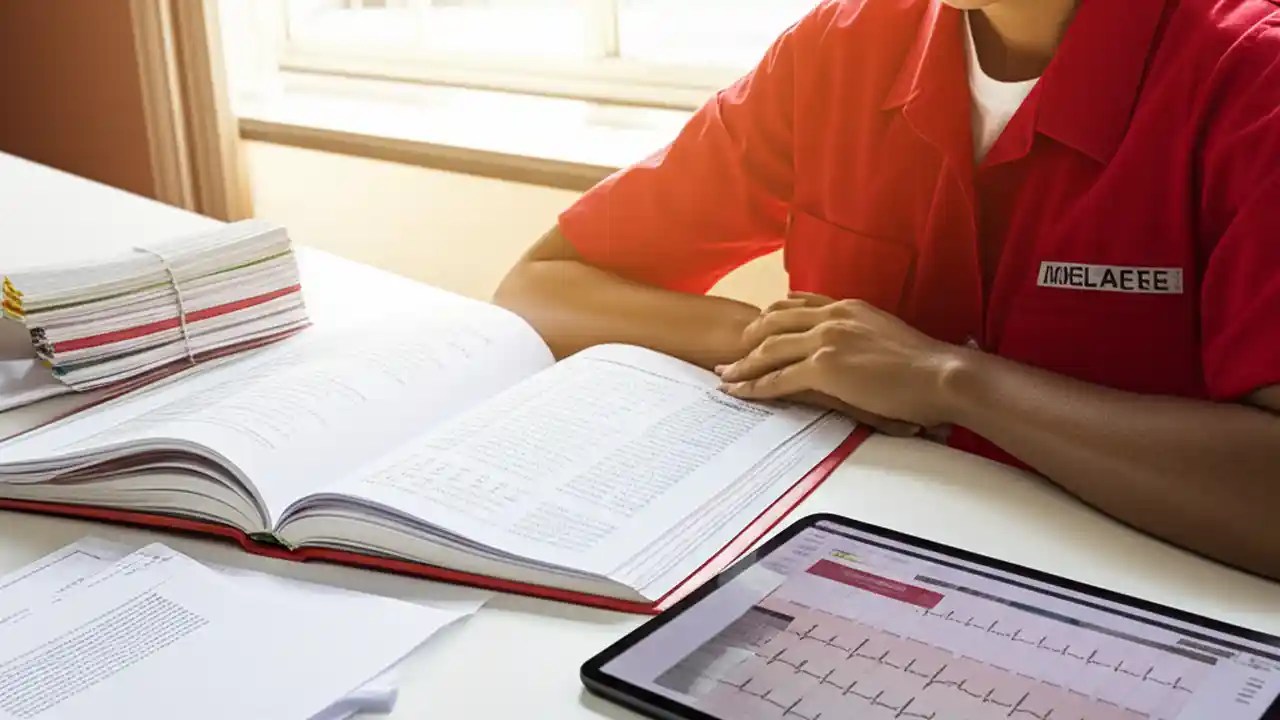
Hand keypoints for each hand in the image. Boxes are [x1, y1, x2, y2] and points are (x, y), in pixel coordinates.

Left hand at [717, 293, 965, 427]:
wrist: (941, 375)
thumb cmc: (924, 366)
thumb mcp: (887, 335)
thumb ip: (863, 335)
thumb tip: (857, 351)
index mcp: (849, 307)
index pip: (800, 302)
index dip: (774, 314)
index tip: (760, 324)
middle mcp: (833, 317)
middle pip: (775, 321)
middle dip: (750, 337)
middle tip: (734, 351)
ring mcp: (826, 340)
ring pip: (770, 349)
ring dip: (743, 364)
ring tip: (726, 375)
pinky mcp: (824, 367)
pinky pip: (778, 377)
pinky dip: (754, 386)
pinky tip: (740, 393)